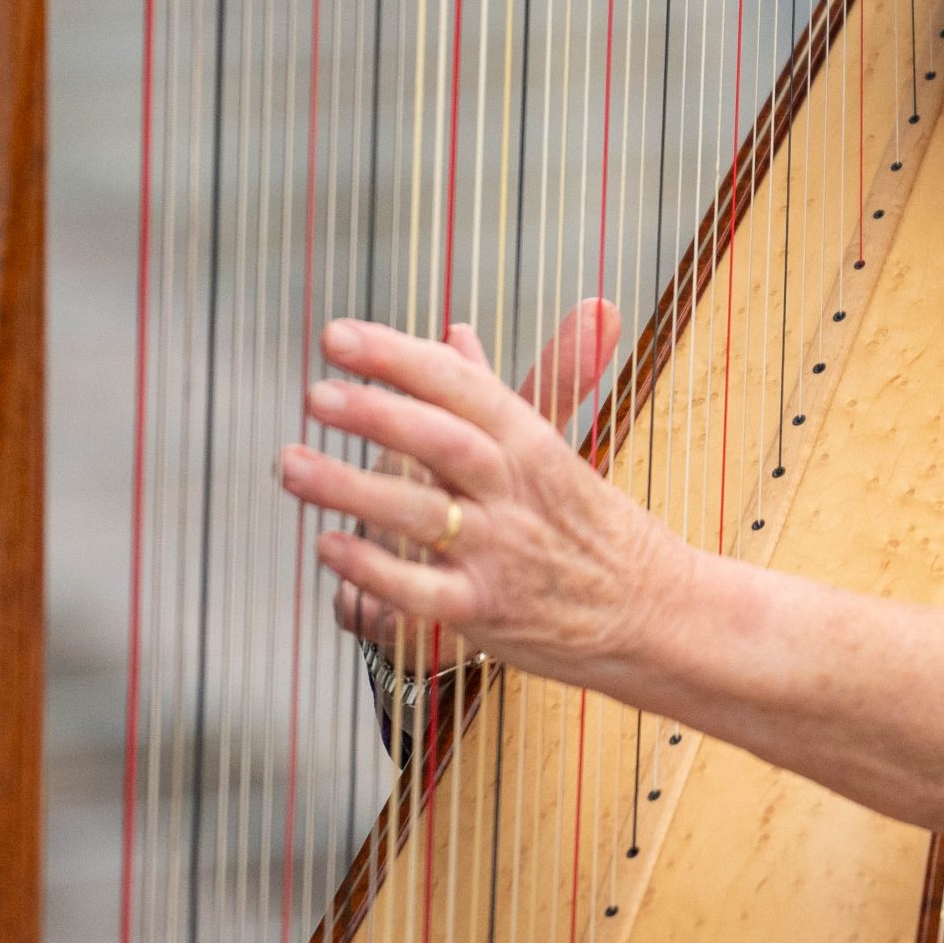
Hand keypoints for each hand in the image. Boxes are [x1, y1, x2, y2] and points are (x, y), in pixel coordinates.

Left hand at [276, 303, 686, 689]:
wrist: (652, 611)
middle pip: (441, 441)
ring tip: (291, 464)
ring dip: (350, 487)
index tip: (338, 335)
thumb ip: (494, 388)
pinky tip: (327, 546)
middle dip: (375, 413)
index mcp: (530, 442)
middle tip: (314, 393)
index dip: (397, 357)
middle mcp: (514, 491)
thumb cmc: (591, 525)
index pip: (460, 386)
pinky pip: (419, 591)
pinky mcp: (485, 611)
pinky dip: (371, 570)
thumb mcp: (551, 447)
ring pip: (419, 513)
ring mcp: (500, 552)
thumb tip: (453, 330)